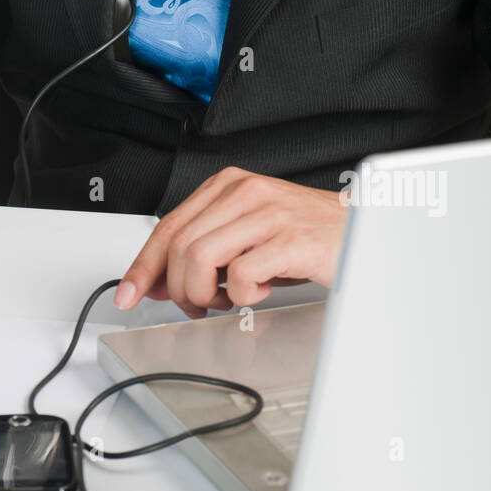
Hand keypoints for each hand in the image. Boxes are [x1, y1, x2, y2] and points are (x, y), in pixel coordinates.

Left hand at [114, 167, 347, 317]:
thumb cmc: (306, 236)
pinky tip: (259, 290)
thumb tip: (160, 280)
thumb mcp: (249, 232)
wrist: (361, 233)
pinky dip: (242, 296)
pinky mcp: (288, 240)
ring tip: (226, 299)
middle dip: (178, 289)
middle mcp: (244, 192)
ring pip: (200, 261)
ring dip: (205, 294)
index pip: (168, 226)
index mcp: (229, 185)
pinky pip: (240, 278)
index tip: (128, 292)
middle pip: (179, 247)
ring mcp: (266, 213)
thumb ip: (206, 247)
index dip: (143, 265)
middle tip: (196, 305)